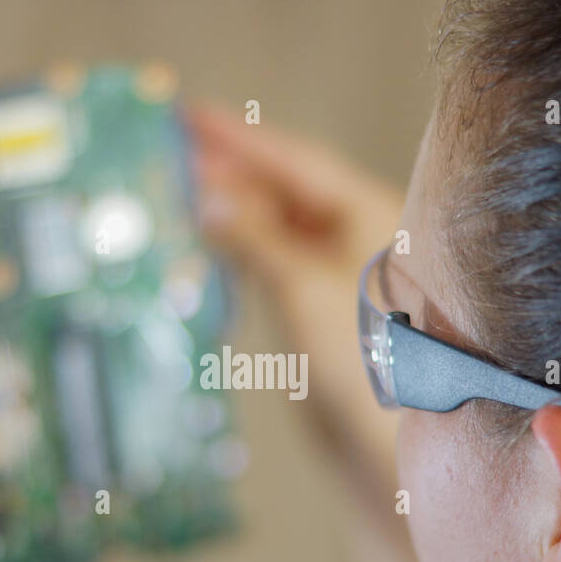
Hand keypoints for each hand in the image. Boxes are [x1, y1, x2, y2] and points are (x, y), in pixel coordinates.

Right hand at [187, 103, 404, 483]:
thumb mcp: (302, 287)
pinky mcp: (324, 311)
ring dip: (232, 211)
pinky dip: (242, 249)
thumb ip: (255, 238)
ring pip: (278, 228)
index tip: (192, 116)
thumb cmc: (367, 362)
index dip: (242, 138)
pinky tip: (211, 242)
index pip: (295, 162)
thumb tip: (209, 198)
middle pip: (285, 190)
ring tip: (180, 192)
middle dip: (231, 172)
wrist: (387, 445)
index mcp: (367, 215)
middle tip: (173, 153)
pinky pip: (277, 264)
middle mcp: (357, 238)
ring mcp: (340, 275)